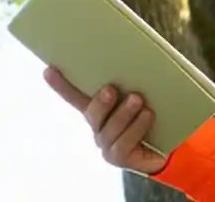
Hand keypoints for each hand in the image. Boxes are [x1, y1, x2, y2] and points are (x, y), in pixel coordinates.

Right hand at [43, 67, 167, 174]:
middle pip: (92, 114)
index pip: (75, 96)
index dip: (61, 85)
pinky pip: (123, 144)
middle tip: (111, 89)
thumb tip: (140, 56)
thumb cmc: (152, 115)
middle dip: (100, 102)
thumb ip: (134, 82)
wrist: (166, 146)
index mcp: (99, 109)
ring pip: (109, 129)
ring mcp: (106, 144)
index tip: (48, 70)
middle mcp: (99, 127)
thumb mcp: (145, 95)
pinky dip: (136, 128)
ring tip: (137, 100)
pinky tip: (147, 115)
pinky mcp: (119, 158)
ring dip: (123, 113)